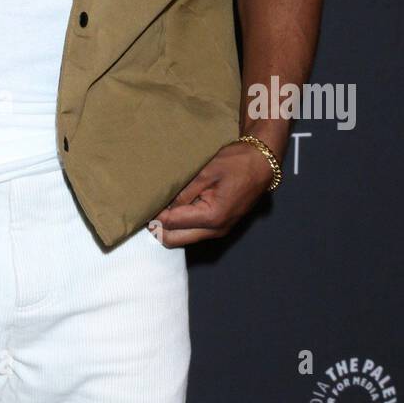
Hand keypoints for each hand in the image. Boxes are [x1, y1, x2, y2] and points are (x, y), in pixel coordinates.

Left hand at [147, 140, 275, 246]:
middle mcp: (215, 230)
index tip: (142, 203)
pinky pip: (193, 231)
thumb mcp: (206, 172)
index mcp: (212, 217)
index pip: (172, 224)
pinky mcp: (220, 225)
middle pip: (174, 240)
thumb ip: (183, 191)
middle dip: (157, 226)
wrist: (262, 162)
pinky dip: (180, 223)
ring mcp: (219, 230)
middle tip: (147, 206)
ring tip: (159, 204)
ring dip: (169, 226)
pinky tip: (174, 205)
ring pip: (182, 238)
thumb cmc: (236, 163)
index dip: (154, 215)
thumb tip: (161, 205)